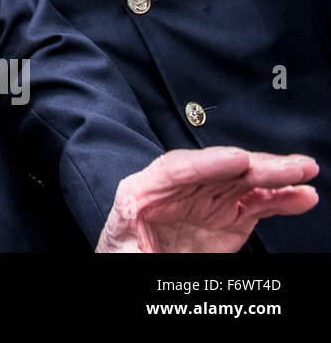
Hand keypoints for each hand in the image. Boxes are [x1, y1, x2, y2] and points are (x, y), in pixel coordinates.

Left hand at [96, 147, 317, 252]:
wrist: (133, 264)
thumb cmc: (124, 255)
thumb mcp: (122, 251)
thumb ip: (133, 247)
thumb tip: (145, 250)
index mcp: (140, 192)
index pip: (175, 169)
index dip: (209, 163)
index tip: (237, 160)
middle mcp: (176, 190)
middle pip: (215, 170)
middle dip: (253, 165)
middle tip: (286, 166)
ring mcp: (203, 201)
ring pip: (240, 181)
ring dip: (274, 175)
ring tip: (302, 172)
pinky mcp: (224, 217)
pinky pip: (254, 204)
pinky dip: (279, 200)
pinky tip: (300, 196)